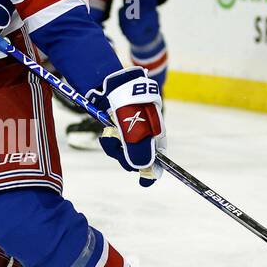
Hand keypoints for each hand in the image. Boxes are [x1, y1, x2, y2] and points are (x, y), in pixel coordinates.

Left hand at [87, 67, 164, 186]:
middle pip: (138, 157)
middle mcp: (147, 133)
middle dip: (126, 157)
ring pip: (124, 150)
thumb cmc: (128, 106)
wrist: (114, 83)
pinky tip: (107, 132)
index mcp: (157, 134)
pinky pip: (116, 140)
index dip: (152, 171)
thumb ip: (139, 151)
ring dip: (115, 147)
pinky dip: (110, 139)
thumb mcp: (134, 131)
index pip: (158, 159)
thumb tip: (141, 169)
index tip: (145, 182)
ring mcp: (134, 129)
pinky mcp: (121, 125)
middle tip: (118, 150)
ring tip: (110, 136)